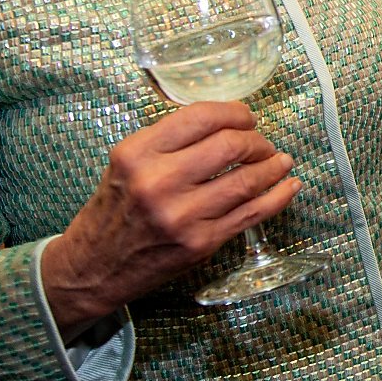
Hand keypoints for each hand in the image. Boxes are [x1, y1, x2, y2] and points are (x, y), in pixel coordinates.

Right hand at [41, 102, 295, 333]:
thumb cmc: (114, 210)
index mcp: (138, 154)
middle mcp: (159, 182)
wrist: (92, 267)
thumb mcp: (127, 163)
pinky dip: (277, 197)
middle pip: (231, 145)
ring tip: (281, 161)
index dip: (235, 112)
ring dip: (273, 166)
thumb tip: (227, 122)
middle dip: (257, 140)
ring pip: (247, 180)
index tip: (246, 117)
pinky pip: (251, 214)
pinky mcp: (201, 243)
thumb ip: (169, 141)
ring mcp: (183, 215)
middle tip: (262, 143)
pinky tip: (288, 185)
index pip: (202, 117)